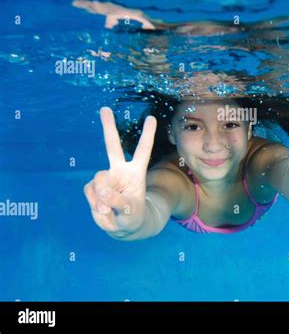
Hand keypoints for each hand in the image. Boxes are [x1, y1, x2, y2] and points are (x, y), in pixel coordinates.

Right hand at [84, 108, 156, 232]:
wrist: (122, 226)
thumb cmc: (132, 215)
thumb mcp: (131, 212)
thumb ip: (118, 202)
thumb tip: (102, 193)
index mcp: (136, 171)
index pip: (143, 150)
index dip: (147, 135)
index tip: (152, 118)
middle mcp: (120, 170)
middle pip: (112, 145)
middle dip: (108, 127)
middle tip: (105, 109)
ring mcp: (105, 178)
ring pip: (99, 179)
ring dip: (104, 197)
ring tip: (111, 209)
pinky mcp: (92, 188)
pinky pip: (90, 192)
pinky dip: (95, 205)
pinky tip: (103, 210)